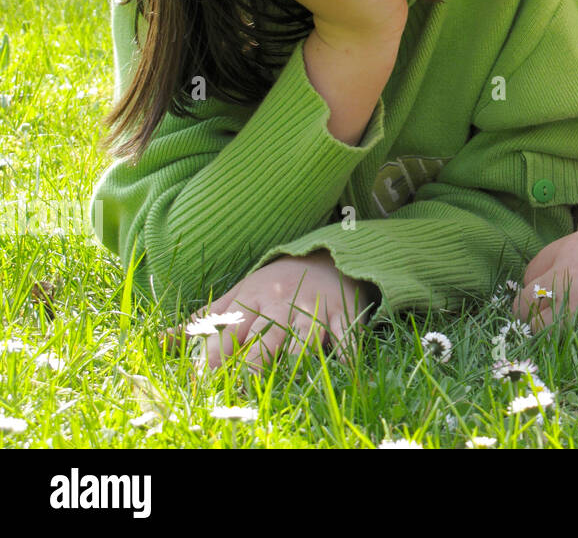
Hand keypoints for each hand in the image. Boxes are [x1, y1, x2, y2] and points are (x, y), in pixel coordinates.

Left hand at [167, 250, 377, 373]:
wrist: (325, 256)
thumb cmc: (274, 284)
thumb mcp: (238, 295)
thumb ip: (203, 320)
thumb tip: (159, 340)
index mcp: (251, 303)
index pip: (229, 333)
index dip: (214, 358)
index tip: (201, 383)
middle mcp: (280, 308)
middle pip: (265, 340)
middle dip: (253, 365)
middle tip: (242, 392)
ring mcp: (313, 311)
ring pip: (304, 340)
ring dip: (298, 361)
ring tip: (291, 384)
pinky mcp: (343, 314)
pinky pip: (346, 336)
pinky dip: (348, 354)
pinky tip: (347, 373)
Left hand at [516, 221, 577, 338]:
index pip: (534, 270)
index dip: (543, 290)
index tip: (558, 304)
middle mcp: (569, 265)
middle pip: (523, 298)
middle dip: (538, 315)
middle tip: (567, 328)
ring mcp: (576, 294)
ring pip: (532, 325)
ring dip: (550, 335)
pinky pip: (558, 343)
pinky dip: (569, 348)